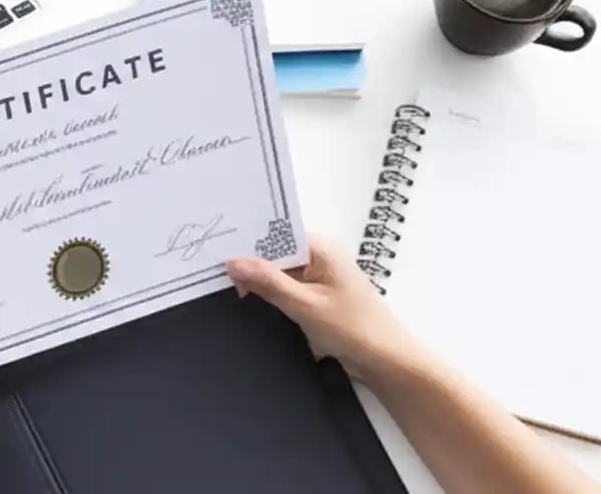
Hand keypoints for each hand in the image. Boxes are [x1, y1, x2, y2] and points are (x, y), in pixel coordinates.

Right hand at [226, 236, 426, 381]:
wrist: (387, 362)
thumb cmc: (353, 328)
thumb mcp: (305, 305)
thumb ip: (268, 282)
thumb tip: (232, 262)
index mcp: (319, 247)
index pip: (273, 238)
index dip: (245, 248)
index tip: (215, 260)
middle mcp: (318, 256)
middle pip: (273, 256)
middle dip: (249, 269)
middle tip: (213, 278)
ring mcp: (318, 278)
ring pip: (277, 277)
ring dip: (260, 288)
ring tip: (226, 293)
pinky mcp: (317, 298)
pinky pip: (286, 292)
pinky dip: (271, 301)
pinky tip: (250, 308)